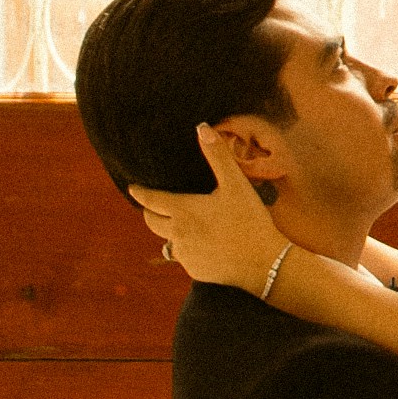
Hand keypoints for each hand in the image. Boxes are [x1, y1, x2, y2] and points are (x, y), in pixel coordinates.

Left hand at [136, 130, 293, 296]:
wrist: (264, 263)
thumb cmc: (250, 220)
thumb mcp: (236, 184)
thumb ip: (217, 155)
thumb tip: (202, 127)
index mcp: (183, 210)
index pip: (151, 200)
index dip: (140, 193)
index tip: (133, 188)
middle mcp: (177, 234)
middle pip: (151, 222)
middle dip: (149, 212)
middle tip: (151, 206)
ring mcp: (185, 255)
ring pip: (168, 241)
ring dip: (171, 232)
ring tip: (182, 225)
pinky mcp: (195, 271)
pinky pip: (184, 257)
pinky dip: (189, 250)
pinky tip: (204, 245)